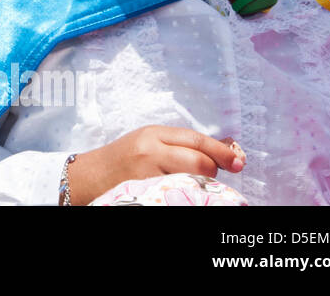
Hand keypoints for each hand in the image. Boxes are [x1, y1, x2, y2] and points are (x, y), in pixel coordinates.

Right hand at [64, 125, 244, 205]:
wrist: (90, 176)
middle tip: (210, 175)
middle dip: (212, 170)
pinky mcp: (143, 192)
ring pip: (191, 179)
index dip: (222, 152)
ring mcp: (147, 174)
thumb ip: (181, 144)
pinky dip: (185, 194)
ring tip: (191, 184)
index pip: (196, 140)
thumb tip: (225, 149)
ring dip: (199, 184)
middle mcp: (150, 152)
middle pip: (198, 161)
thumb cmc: (122, 158)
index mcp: (153, 134)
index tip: (238, 161)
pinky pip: (176, 194)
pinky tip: (181, 193)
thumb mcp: (149, 141)